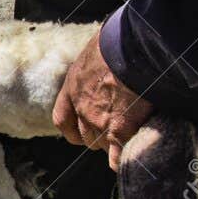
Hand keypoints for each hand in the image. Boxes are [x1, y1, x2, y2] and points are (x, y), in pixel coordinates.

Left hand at [53, 28, 153, 170]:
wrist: (134, 45)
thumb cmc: (121, 39)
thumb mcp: (100, 50)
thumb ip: (100, 66)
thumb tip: (112, 65)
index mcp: (73, 87)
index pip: (63, 119)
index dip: (74, 128)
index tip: (85, 129)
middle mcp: (82, 108)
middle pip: (87, 136)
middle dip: (101, 135)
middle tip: (120, 128)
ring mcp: (100, 121)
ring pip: (103, 146)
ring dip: (116, 144)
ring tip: (134, 135)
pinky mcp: (121, 128)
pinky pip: (118, 154)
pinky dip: (124, 159)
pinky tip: (132, 158)